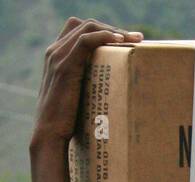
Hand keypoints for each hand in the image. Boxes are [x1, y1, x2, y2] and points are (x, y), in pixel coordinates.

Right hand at [31, 17, 142, 146]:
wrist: (49, 135)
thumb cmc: (65, 123)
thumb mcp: (75, 97)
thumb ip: (85, 86)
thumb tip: (111, 92)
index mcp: (56, 56)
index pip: (79, 29)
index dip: (102, 30)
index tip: (124, 40)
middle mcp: (55, 51)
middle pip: (86, 25)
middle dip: (113, 28)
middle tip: (136, 39)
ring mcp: (58, 57)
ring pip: (88, 28)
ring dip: (114, 30)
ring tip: (134, 40)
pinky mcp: (66, 67)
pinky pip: (86, 40)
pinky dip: (104, 36)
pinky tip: (120, 42)